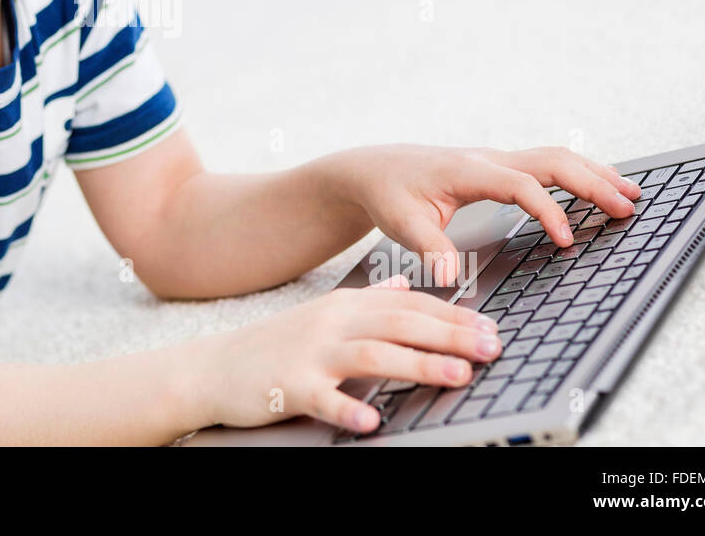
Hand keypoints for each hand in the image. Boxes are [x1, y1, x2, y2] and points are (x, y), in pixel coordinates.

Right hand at [198, 274, 503, 432]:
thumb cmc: (274, 345)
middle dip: (449, 334)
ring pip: (371, 355)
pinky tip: (375, 421)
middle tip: (491, 346)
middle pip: (399, 323)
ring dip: (416, 364)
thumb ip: (366, 299)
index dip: (453, 315)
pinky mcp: (289, 387)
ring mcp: (310, 355)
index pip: (408, 304)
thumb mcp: (323, 313)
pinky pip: (323, 398)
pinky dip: (349, 408)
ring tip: (456, 376)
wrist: (213, 368)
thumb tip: (403, 283)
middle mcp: (331, 324)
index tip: (491, 327)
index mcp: (345, 306)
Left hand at [332, 144, 641, 287]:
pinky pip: (545, 164)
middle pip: (551, 162)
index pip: (520, 185)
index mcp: (467, 171)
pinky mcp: (499, 167)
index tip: (567, 242)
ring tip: (630, 194)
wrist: (374, 169)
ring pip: (554, 157)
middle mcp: (487, 159)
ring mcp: (496, 160)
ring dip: (593, 173)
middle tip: (627, 208)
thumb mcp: (401, 223)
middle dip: (592, 183)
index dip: (548, 211)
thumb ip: (428, 247)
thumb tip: (448, 275)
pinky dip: (577, 173)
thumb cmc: (389, 193)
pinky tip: (598, 187)